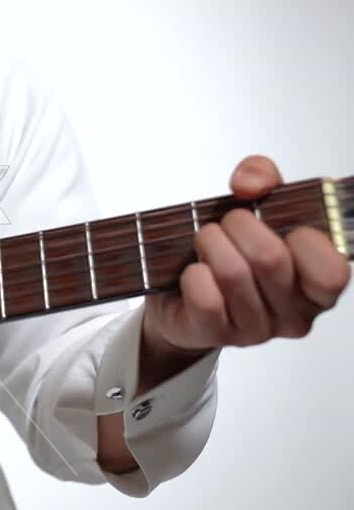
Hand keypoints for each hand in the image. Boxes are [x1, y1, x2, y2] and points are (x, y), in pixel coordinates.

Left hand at [142, 155, 349, 379]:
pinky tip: (194, 272)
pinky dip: (194, 274)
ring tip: (206, 240)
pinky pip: (206, 299)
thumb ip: (262, 177)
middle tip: (226, 224)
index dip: (305, 241)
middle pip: (270, 260)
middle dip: (238, 226)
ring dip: (210, 243)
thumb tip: (250, 184)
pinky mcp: (215, 335)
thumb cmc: (229, 249)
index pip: (332, 272)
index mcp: (316, 285)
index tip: (283, 225)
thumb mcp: (254, 205)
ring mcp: (256, 331)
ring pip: (234, 275)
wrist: (180, 294)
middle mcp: (293, 314)